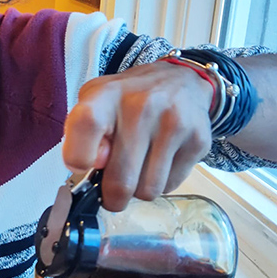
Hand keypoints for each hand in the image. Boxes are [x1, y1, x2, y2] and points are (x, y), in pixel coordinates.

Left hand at [62, 61, 213, 210]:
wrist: (181, 80)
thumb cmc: (128, 99)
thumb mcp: (94, 101)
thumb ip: (81, 132)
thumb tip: (92, 165)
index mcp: (107, 95)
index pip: (86, 124)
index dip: (78, 155)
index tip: (81, 166)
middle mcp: (142, 106)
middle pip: (120, 181)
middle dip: (112, 196)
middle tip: (112, 189)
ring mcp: (173, 124)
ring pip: (147, 191)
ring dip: (138, 190)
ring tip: (138, 168)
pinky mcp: (198, 141)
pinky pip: (170, 186)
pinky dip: (161, 184)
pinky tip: (159, 162)